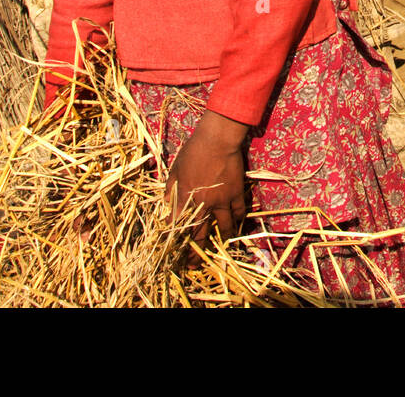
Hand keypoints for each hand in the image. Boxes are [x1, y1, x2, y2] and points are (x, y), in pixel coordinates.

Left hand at [165, 110, 250, 248]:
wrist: (217, 141)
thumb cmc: (193, 152)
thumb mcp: (175, 169)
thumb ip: (171, 189)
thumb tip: (165, 203)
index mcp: (185, 198)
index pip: (177, 225)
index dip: (173, 241)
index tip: (172, 251)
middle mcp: (203, 204)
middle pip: (199, 233)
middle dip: (195, 252)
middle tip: (193, 264)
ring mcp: (221, 200)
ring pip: (224, 226)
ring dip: (222, 238)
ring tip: (222, 245)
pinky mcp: (235, 193)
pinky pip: (239, 211)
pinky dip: (239, 219)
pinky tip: (238, 224)